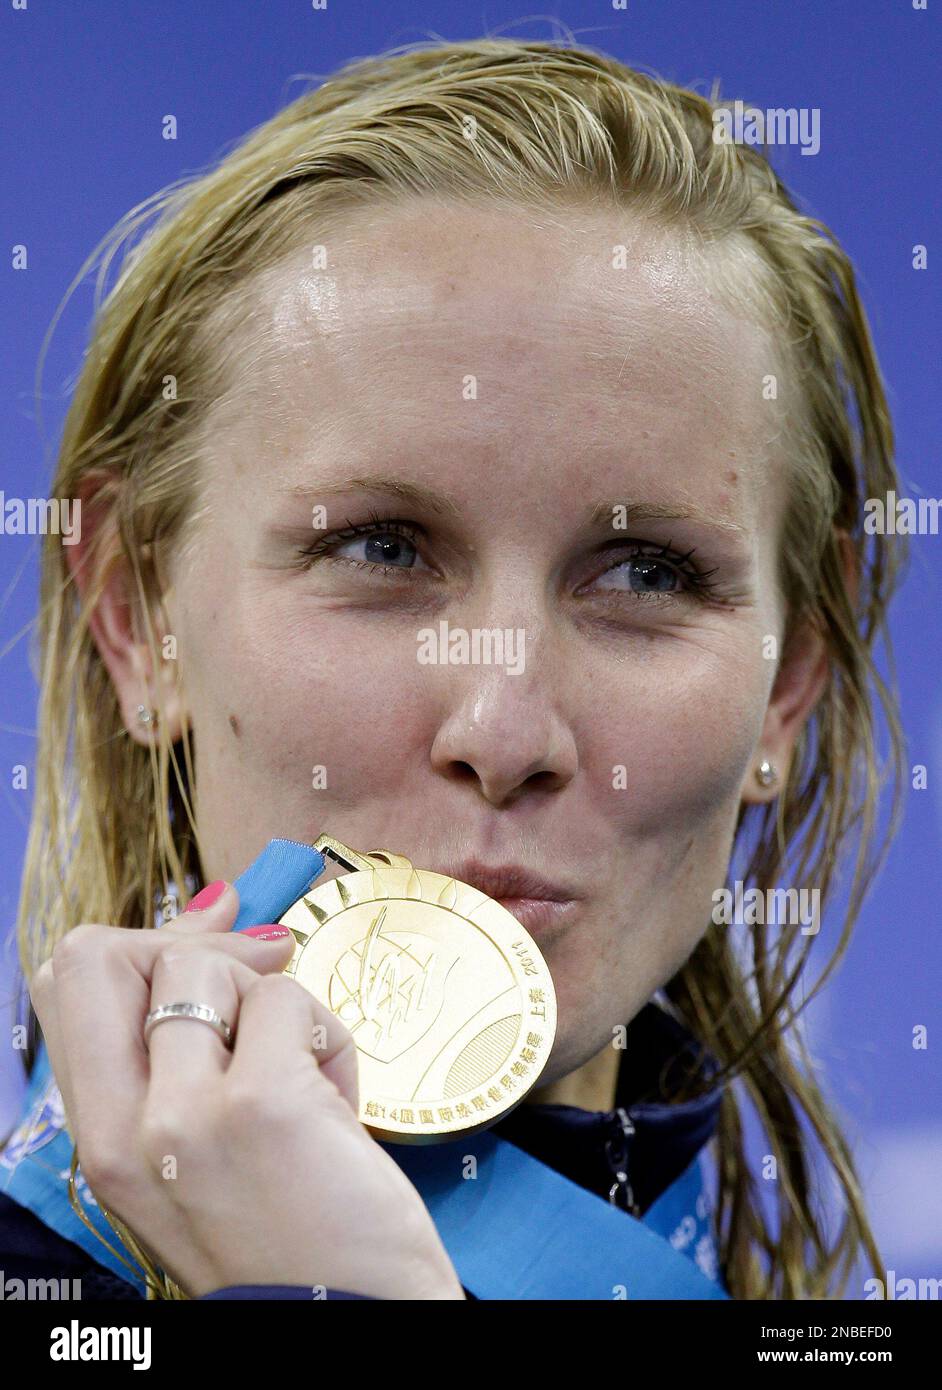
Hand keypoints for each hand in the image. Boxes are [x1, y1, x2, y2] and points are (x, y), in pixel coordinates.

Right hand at [30, 884, 464, 1298]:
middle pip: (95, 955)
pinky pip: (285, 998)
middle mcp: (119, 1131)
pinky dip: (328, 1034)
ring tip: (310, 1076)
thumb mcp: (203, 1150)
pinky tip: (342, 1102)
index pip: (64, 986)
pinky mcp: (259, 1106)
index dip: (141, 946)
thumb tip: (221, 906)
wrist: (355, 1329)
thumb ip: (190, 1042)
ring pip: (203, 965)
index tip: (217, 945)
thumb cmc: (293, 1237)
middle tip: (261, 985)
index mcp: (99, 1142)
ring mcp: (181, 1118)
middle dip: (189, 944)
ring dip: (275, 1000)